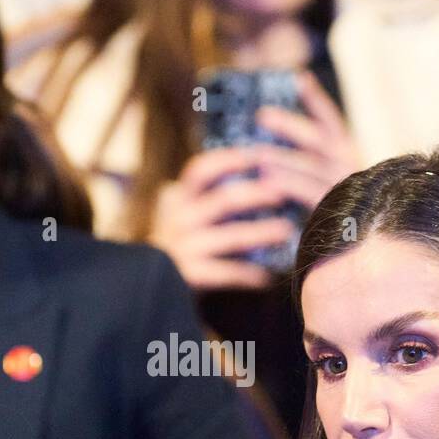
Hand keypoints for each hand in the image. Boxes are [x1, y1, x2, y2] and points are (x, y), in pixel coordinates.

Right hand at [149, 147, 294, 290]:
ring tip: (287, 231)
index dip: (230, 160)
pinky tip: (267, 277)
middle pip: (225, 200)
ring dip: (262, 233)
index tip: (257, 155)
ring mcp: (184, 247)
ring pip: (231, 237)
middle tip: (284, 193)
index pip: (202, 170)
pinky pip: (226, 273)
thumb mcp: (186, 211)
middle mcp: (180, 219)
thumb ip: (208, 193)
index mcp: (180, 198)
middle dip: (257, 194)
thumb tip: (259, 169)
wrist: (152, 283)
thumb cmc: (182, 240)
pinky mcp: (190, 274)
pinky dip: (248, 274)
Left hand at [251, 70, 360, 211]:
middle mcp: (350, 166)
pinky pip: (311, 193)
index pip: (330, 121)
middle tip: (261, 116)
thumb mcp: (320, 178)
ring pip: (312, 167)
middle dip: (290, 126)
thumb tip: (263, 145)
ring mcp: (345, 187)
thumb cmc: (327, 210)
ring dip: (284, 158)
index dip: (315, 99)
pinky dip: (290, 184)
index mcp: (347, 154)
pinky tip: (268, 181)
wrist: (354, 249)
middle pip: (319, 140)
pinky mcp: (336, 209)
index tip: (299, 78)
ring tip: (257, 154)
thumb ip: (305, 160)